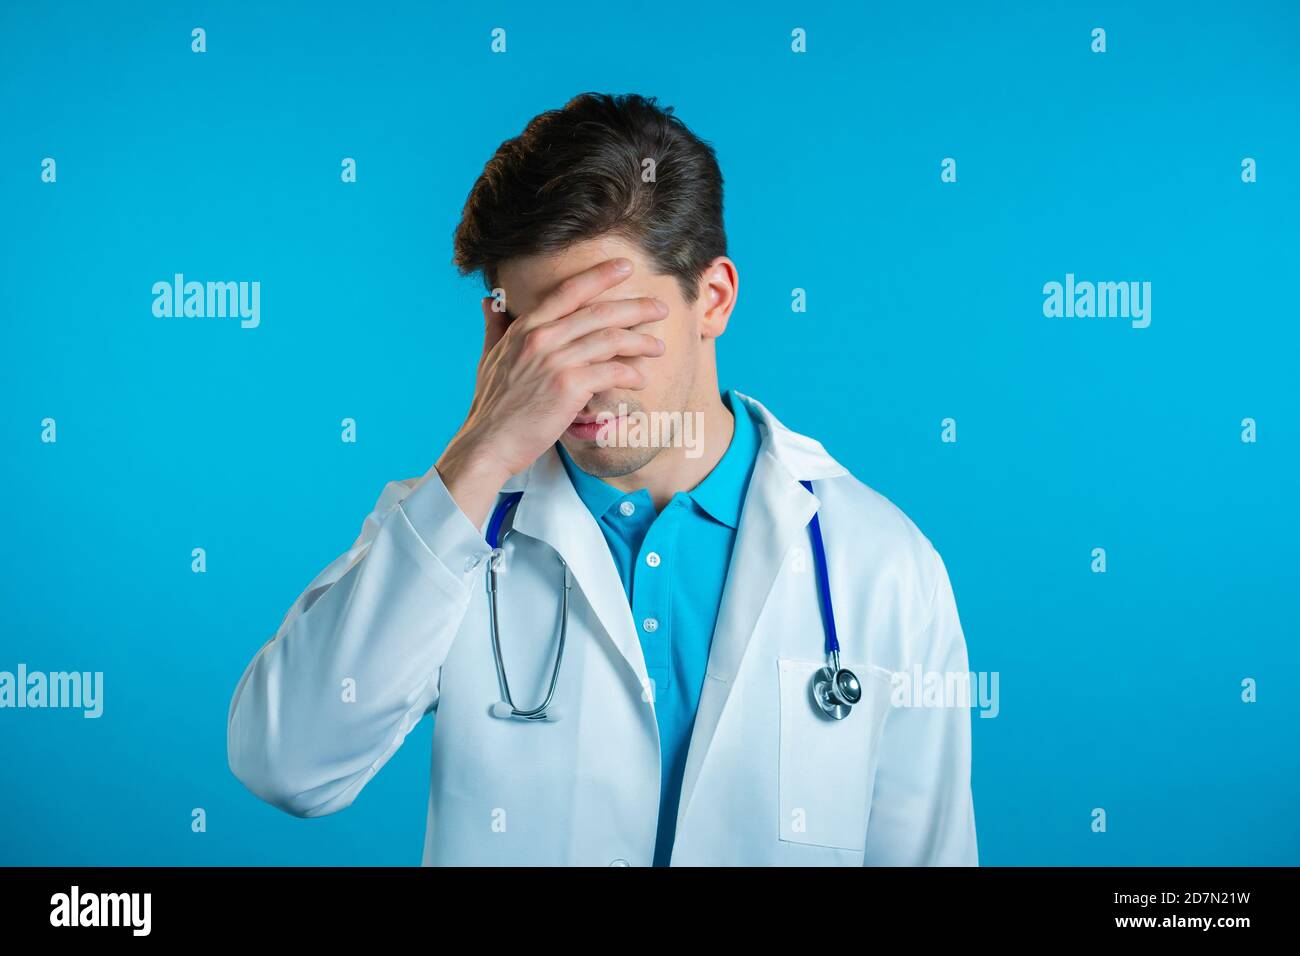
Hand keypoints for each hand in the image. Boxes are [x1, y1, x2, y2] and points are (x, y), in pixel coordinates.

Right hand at [432, 257, 666, 525]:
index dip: (601, 275)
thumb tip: (488, 302)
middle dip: (636, 307)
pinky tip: (640, 378)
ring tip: (658, 347)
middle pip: (599, 312)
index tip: (626, 267)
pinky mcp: (569, 387)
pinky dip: (630, 373)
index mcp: (525, 327)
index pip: (569, 291)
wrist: (488, 444)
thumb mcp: (488, 358)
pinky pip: (611, 371)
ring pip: (611, 339)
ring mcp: (556, 361)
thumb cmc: (492, 406)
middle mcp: (542, 337)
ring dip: (640, 342)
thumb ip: (495, 328)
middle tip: (660, 308)